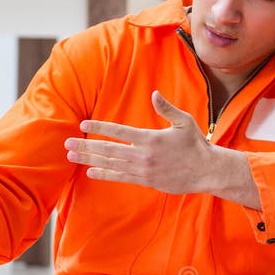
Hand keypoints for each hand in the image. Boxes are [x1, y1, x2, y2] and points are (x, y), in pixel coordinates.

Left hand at [65, 90, 212, 194]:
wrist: (206, 172)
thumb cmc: (196, 144)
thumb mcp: (184, 122)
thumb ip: (167, 108)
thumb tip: (153, 94)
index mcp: (150, 138)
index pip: (119, 131)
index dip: (99, 127)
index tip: (83, 124)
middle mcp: (143, 155)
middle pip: (108, 150)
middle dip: (86, 146)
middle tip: (67, 143)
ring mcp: (143, 170)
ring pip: (110, 164)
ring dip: (89, 160)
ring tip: (72, 156)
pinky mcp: (145, 180)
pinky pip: (120, 177)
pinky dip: (104, 174)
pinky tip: (90, 171)